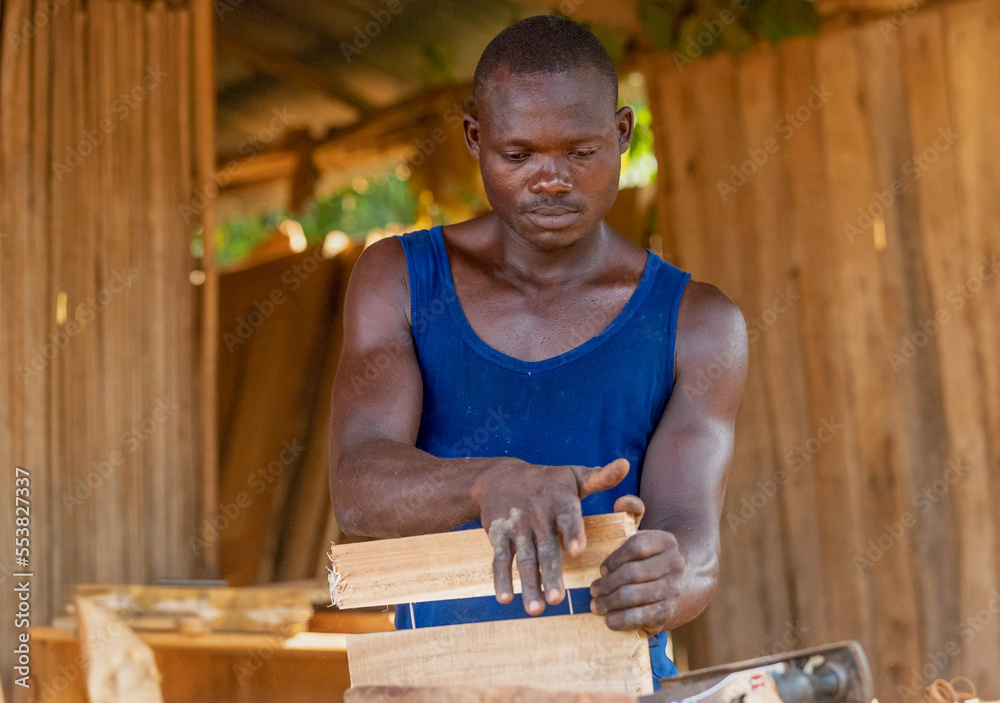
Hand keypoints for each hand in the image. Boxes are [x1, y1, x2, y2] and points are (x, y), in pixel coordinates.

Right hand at [472, 458, 629, 615]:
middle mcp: (538, 515)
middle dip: (550, 573)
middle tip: (558, 599)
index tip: (578, 552)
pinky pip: (500, 559)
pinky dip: (501, 578)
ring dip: (529, 584)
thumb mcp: (573, 476)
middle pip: (545, 548)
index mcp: (560, 500)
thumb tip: (626, 465)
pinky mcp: (498, 536)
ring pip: (523, 559)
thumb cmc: (547, 481)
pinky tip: (505, 599)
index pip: (568, 517)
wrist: (498, 477)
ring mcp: (516, 527)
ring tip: (536, 609)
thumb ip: (600, 478)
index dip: (573, 533)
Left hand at [589, 495, 685, 634]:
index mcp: (666, 541)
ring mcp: (673, 590)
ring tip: (595, 604)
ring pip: (633, 597)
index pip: (635, 546)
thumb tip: (620, 501)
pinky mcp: (667, 613)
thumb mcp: (641, 531)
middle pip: (631, 574)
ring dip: (609, 602)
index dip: (614, 558)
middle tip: (592, 589)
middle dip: (606, 583)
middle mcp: (675, 565)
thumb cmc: (646, 556)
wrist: (673, 584)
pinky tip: (608, 619)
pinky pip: (640, 618)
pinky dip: (620, 620)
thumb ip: (631, 510)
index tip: (602, 567)